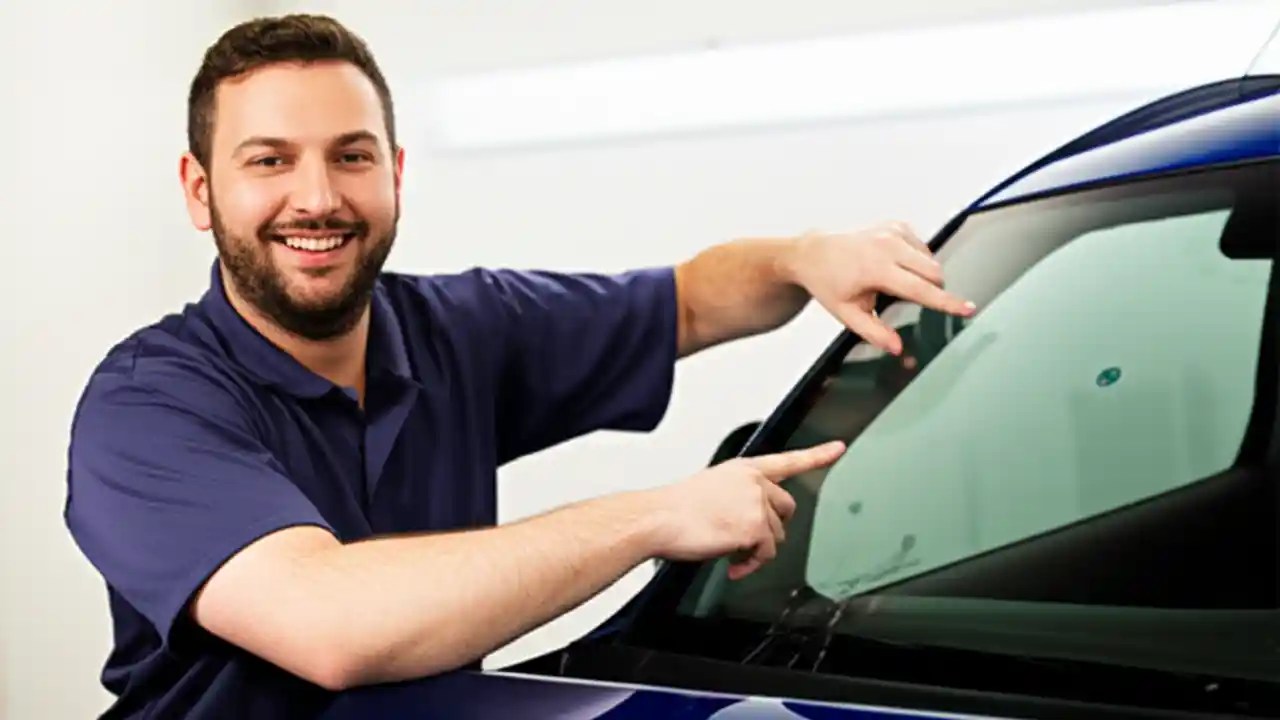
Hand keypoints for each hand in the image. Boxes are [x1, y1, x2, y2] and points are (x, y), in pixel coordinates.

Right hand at [644, 440, 845, 579]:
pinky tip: (732, 562)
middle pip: (786, 509)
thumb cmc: (676, 507)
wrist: (659, 518)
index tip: (838, 448)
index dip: (817, 455)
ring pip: (776, 537)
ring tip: (728, 550)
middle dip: (771, 527)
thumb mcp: (712, 488)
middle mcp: (755, 482)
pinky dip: (750, 564)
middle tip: (746, 539)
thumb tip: (746, 521)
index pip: (788, 460)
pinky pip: (765, 555)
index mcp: (744, 469)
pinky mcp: (756, 527)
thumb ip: (738, 497)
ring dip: (755, 549)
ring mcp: (757, 504)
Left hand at [785, 222, 975, 354]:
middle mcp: (887, 245)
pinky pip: (922, 248)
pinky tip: (893, 266)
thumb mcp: (846, 314)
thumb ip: (874, 333)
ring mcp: (893, 232)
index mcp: (876, 268)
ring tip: (891, 281)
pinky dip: (915, 260)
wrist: (812, 254)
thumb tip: (897, 348)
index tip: (968, 308)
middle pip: (934, 273)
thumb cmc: (828, 283)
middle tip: (904, 298)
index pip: (921, 289)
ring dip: (922, 275)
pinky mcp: (896, 225)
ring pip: (931, 260)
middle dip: (931, 290)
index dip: (947, 302)